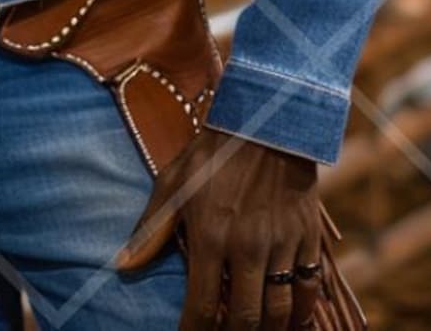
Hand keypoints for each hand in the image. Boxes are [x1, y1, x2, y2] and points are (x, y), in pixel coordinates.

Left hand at [115, 127, 320, 329]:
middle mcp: (247, 247)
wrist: (265, 120)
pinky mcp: (307, 238)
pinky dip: (301, 313)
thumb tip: (122, 265)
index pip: (202, 305)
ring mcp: (281, 245)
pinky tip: (290, 321)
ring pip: (280, 312)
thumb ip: (152, 228)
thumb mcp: (173, 182)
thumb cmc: (212, 152)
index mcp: (210, 235)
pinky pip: (308, 290)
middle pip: (245, 319)